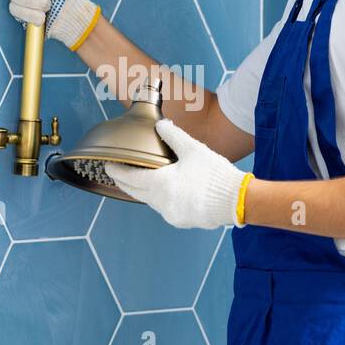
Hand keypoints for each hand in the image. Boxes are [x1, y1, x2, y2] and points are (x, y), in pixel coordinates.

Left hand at [106, 119, 249, 229]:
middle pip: (135, 192)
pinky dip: (158, 199)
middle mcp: (161, 202)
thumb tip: (160, 124)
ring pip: (149, 201)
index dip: (116, 171)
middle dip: (124, 182)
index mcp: (160, 184)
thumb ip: (174, 135)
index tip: (107, 166)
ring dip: (142, 191)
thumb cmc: (215, 175)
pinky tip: (163, 193)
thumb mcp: (193, 149)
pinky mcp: (182, 221)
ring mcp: (171, 214)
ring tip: (139, 181)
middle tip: (116, 174)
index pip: (130, 178)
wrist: (237, 200)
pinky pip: (163, 209)